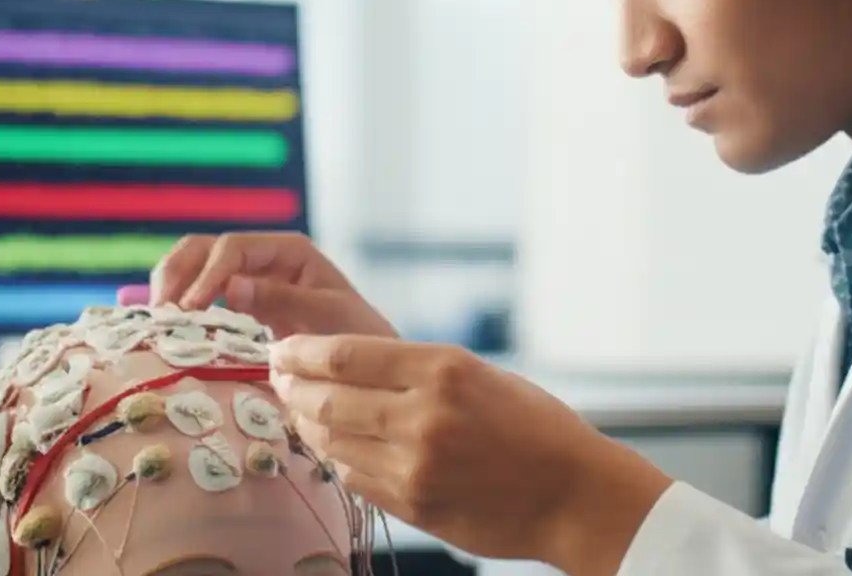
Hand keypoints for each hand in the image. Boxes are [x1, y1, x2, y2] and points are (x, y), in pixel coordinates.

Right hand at [149, 232, 395, 338]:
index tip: (187, 310)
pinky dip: (168, 304)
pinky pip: (194, 297)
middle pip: (201, 250)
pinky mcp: (234, 309)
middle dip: (174, 275)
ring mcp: (245, 282)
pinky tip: (134, 309)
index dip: (206, 275)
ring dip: (165, 289)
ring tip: (151, 321)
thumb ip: (284, 299)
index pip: (232, 248)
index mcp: (287, 251)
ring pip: (189, 269)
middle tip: (160, 314)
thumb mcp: (328, 316)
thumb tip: (231, 286)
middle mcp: (261, 259)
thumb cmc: (360, 337)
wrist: (371, 370)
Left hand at [269, 335, 673, 574]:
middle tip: (278, 379)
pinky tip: (334, 448)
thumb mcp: (480, 376)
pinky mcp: (414, 504)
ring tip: (299, 412)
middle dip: (291, 387)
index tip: (282, 348)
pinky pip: (354, 477)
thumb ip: (417, 371)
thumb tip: (349, 365)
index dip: (301, 351)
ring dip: (306, 425)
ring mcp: (416, 465)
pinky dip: (337, 459)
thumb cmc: (535, 427)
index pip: (345, 355)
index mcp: (443, 369)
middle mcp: (424, 415)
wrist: (573, 494)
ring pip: (332, 441)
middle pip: (326, 399)